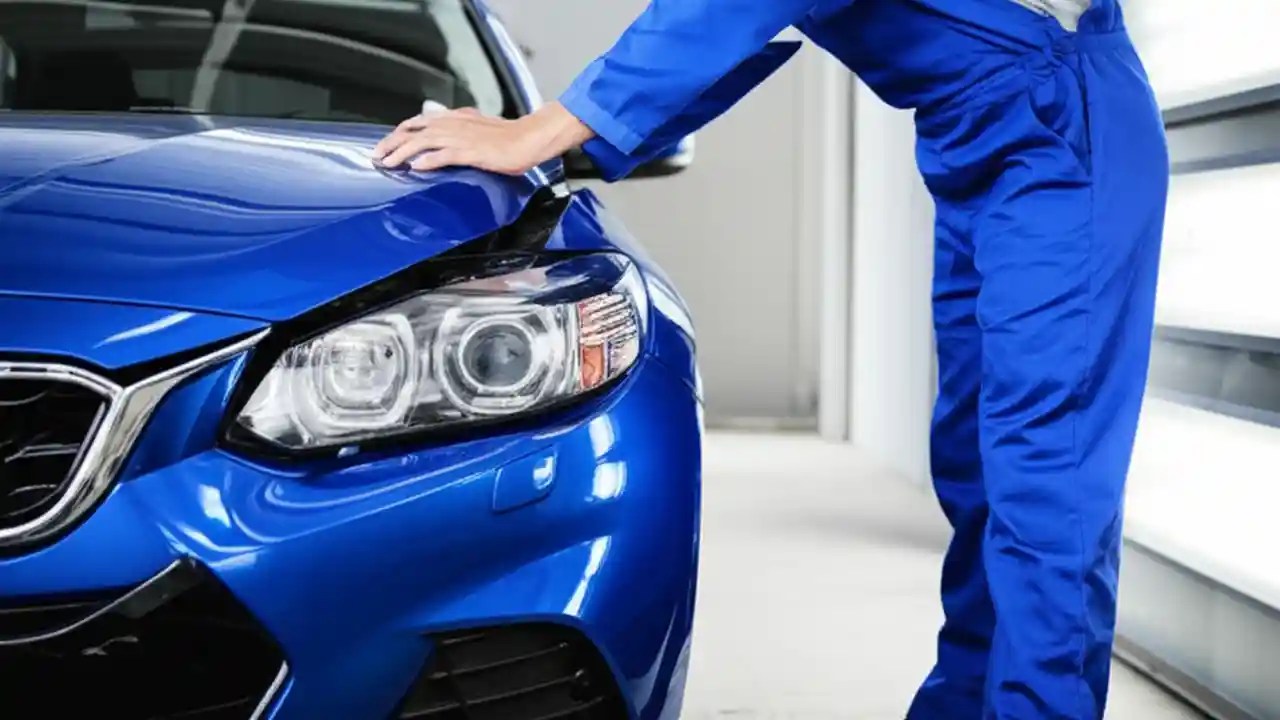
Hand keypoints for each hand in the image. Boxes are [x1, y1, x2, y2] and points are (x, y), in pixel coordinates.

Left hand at [371, 102, 594, 174]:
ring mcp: (461, 137)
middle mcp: (453, 124)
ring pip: (422, 141)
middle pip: (413, 130)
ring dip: (402, 152)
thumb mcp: (478, 129)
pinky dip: (427, 160)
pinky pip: (444, 155)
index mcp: (455, 118)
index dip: (399, 133)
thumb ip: (458, 131)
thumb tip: (440, 144)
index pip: (418, 122)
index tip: (387, 144)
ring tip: (388, 163)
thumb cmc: (508, 138)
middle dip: (392, 143)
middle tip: (377, 156)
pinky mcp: (471, 152)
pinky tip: (415, 167)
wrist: (529, 139)